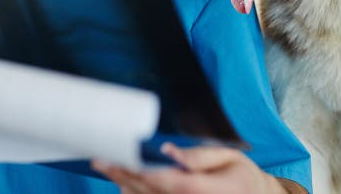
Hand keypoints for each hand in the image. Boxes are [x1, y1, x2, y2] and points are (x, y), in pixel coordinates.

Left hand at [91, 143, 286, 193]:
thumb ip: (199, 155)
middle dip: (123, 174)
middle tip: (99, 158)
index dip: (142, 171)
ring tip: (106, 165)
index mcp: (209, 190)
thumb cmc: (241, 175)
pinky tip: (123, 182)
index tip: (119, 155)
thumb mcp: (229, 156)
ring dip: (124, 186)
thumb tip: (168, 150)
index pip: (170, 182)